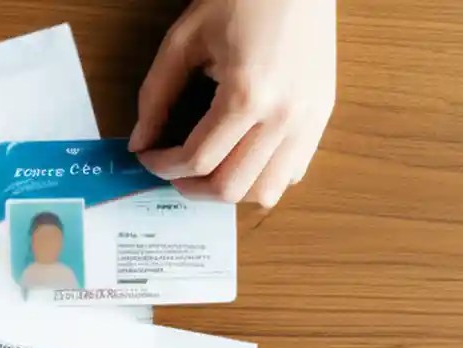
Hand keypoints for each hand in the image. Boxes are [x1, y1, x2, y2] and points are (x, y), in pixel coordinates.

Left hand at [131, 0, 335, 207]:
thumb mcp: (184, 40)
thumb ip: (156, 95)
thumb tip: (139, 142)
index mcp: (248, 93)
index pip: (197, 159)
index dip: (162, 166)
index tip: (147, 156)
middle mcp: (284, 115)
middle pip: (231, 188)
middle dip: (192, 188)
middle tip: (173, 171)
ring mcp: (310, 120)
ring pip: (266, 192)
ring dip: (229, 190)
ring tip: (207, 170)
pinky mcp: (323, 117)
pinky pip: (292, 173)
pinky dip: (262, 177)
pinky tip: (241, 156)